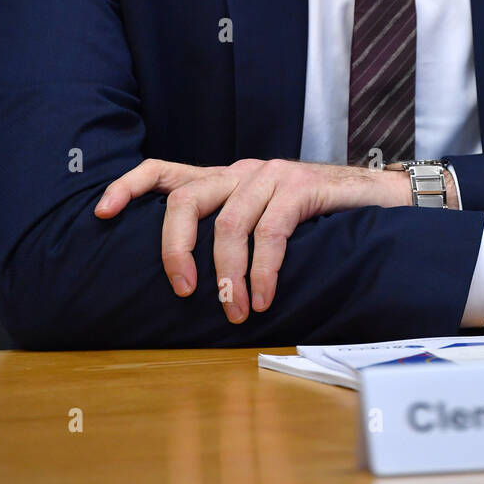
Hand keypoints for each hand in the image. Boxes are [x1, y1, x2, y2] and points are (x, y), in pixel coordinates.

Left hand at [94, 157, 418, 321]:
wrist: (382, 199)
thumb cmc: (319, 221)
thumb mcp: (264, 223)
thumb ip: (232, 235)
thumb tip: (191, 283)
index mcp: (226, 179)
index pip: (164, 170)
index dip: (129, 187)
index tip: (101, 212)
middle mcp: (242, 171)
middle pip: (185, 198)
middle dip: (174, 247)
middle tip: (182, 292)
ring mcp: (272, 176)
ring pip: (228, 222)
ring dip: (227, 274)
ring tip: (233, 312)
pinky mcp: (302, 187)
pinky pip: (270, 232)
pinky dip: (262, 271)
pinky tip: (262, 298)